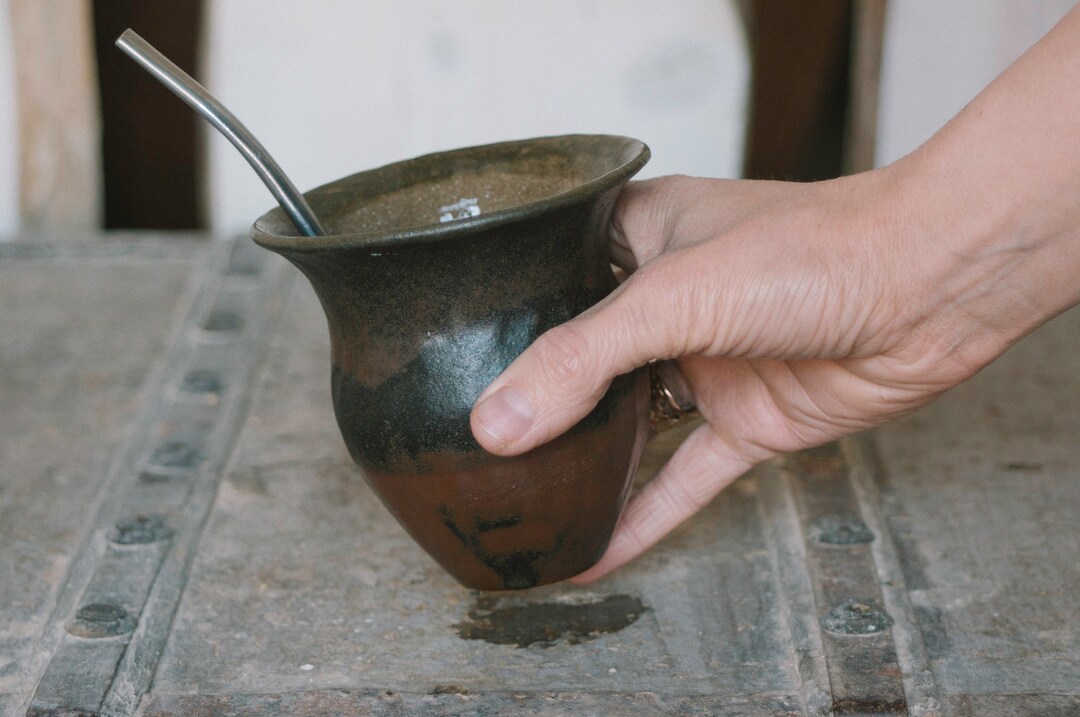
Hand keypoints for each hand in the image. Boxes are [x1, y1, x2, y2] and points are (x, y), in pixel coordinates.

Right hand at [470, 169, 1000, 580]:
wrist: (932, 289)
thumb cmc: (815, 252)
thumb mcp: (676, 296)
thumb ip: (581, 359)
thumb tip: (496, 423)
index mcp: (639, 240)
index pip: (548, 283)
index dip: (500, 322)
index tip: (444, 364)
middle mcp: (667, 303)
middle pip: (582, 363)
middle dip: (535, 404)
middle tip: (467, 445)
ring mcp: (705, 365)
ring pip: (628, 424)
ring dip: (584, 464)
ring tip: (515, 501)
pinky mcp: (746, 421)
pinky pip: (683, 476)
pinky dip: (643, 514)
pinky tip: (596, 550)